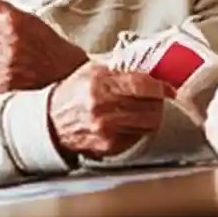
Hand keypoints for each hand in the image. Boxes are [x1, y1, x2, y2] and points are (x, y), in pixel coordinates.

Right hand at [49, 63, 172, 159]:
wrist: (51, 121)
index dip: (160, 86)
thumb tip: (151, 70)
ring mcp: (107, 130)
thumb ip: (121, 70)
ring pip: (149, 124)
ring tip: (144, 110)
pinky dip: (139, 129)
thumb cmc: (73, 94)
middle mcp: (103, 108)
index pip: (142, 85)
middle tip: (155, 98)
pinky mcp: (109, 146)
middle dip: (157, 101)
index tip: (166, 87)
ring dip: (152, 116)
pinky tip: (129, 122)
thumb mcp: (92, 71)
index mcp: (98, 84)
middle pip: (150, 106)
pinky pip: (138, 137)